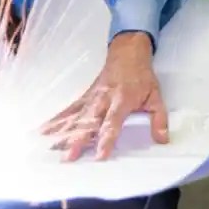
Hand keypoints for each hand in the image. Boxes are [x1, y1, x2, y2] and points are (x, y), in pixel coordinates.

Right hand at [44, 32, 167, 160]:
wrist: (128, 52)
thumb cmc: (142, 76)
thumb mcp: (156, 96)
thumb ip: (159, 119)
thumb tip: (162, 140)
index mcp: (122, 100)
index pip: (113, 123)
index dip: (106, 139)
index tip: (99, 155)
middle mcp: (103, 99)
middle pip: (89, 121)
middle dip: (78, 139)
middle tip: (68, 157)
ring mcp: (92, 96)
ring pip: (76, 116)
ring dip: (63, 131)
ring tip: (50, 147)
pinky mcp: (85, 95)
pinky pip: (70, 108)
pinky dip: (57, 119)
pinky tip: (45, 129)